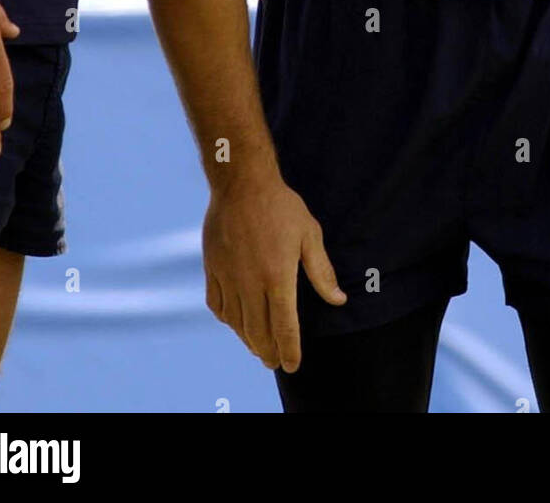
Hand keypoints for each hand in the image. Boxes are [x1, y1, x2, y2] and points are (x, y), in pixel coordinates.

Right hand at [203, 171, 346, 372]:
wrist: (241, 183)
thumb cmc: (281, 206)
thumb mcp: (309, 234)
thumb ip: (322, 272)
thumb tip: (338, 300)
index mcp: (278, 277)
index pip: (285, 328)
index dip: (289, 351)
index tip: (292, 365)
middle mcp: (251, 283)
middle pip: (258, 332)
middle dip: (268, 352)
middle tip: (275, 362)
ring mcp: (228, 277)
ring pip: (236, 323)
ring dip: (248, 339)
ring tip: (258, 347)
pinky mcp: (212, 268)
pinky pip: (216, 305)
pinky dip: (227, 319)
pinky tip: (234, 321)